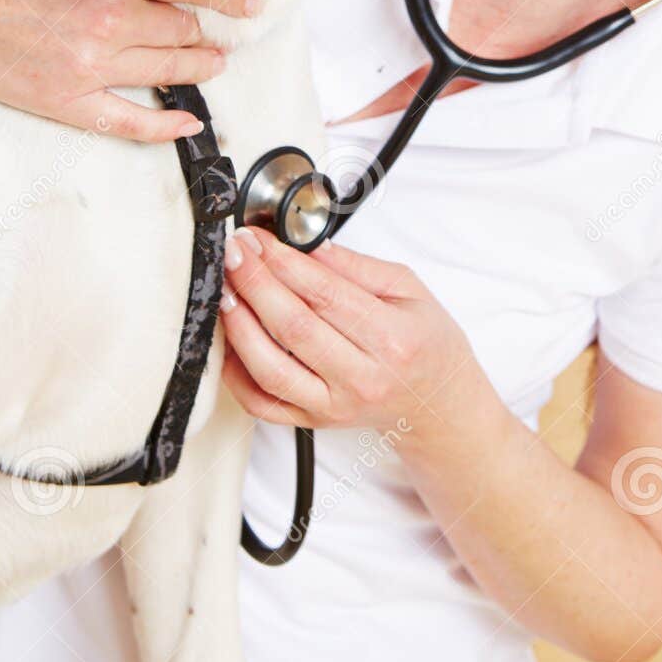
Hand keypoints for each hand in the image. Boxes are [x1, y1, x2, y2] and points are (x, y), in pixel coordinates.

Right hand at [0, 0, 260, 140]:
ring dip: (200, 66)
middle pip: (187, 28)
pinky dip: (163, 126)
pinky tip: (186, 122)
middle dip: (214, 27)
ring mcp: (91, 63)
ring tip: (214, 61)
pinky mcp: (65, 99)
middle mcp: (112, 17)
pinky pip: (127, 122)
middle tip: (233, 25)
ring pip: (169, 70)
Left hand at [219, 227, 484, 440]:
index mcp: (392, 339)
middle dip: (254, 283)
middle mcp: (362, 378)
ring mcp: (334, 405)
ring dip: (239, 325)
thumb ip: (357, 267)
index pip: (325, 294)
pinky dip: (236, 373)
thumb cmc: (426, 343)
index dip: (284, 262)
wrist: (436, 401)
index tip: (259, 239)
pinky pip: (262, 402)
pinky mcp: (314, 421)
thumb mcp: (408, 290)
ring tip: (226, 290)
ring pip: (270, 368)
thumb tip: (306, 246)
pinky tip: (230, 340)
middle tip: (235, 253)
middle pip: (293, 327)